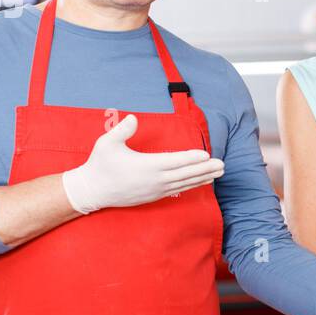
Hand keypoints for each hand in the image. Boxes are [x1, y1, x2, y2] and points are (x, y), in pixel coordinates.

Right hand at [61, 114, 224, 213]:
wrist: (92, 191)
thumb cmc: (100, 165)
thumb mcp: (107, 143)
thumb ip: (121, 130)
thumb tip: (132, 118)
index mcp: (146, 166)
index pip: (175, 161)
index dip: (192, 158)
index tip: (207, 155)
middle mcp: (154, 180)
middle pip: (185, 174)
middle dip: (205, 169)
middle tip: (223, 164)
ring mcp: (155, 190)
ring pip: (184, 184)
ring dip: (203, 177)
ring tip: (218, 173)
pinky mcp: (154, 196)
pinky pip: (178, 190)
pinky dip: (192, 185)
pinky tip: (202, 182)